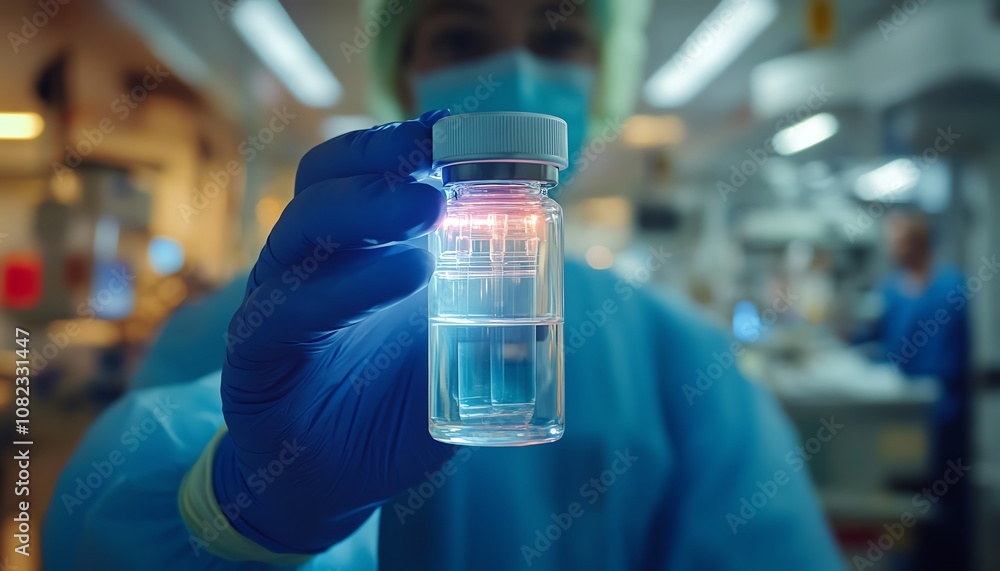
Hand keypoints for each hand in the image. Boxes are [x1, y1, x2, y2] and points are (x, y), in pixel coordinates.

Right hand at [212, 110, 454, 552]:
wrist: (331, 484)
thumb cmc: (391, 410)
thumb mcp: (446, 348)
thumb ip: (478, 303)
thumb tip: (546, 257)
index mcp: (349, 252)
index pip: (361, 174)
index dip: (401, 144)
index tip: (456, 129)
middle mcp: (308, 265)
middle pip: (325, 182)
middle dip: (381, 157)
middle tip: (441, 156)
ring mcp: (275, 304)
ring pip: (302, 230)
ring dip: (370, 209)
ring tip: (432, 210)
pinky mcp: (254, 355)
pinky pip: (289, 308)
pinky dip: (349, 285)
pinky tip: (407, 273)